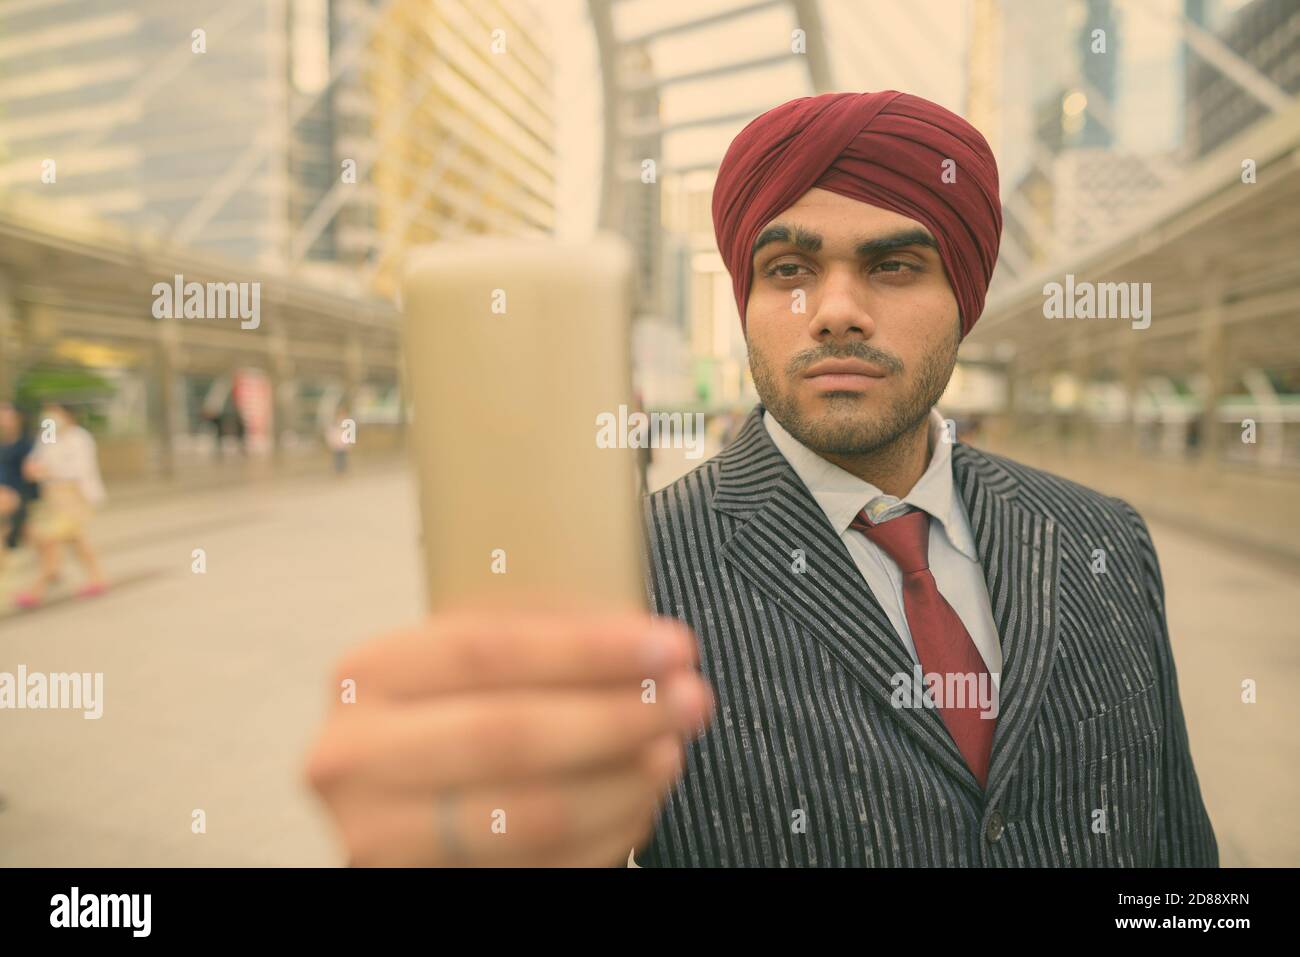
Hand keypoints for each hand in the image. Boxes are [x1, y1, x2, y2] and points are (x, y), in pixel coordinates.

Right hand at [304, 607, 712, 865]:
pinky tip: (639, 798)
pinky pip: (538, 866)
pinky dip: (605, 833)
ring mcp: (383, 835)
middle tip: (687, 698)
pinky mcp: (422, 885)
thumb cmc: (448, 709)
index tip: (664, 643)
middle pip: (506, 734)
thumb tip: (638, 638)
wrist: (399, 795)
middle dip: (615, 715)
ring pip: (529, 814)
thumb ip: (536, 633)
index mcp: (368, 674)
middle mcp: (358, 757)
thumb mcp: (469, 656)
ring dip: (622, 782)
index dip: (584, 649)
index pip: (483, 651)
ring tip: (671, 749)